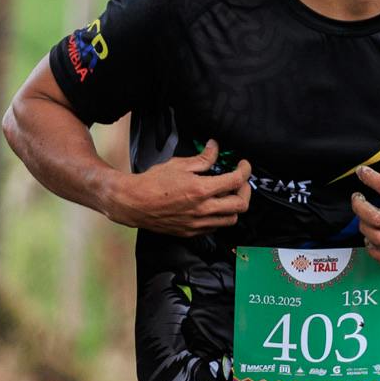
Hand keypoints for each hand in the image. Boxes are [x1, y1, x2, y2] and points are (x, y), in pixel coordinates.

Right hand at [106, 140, 251, 235]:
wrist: (133, 203)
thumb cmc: (152, 183)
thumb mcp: (179, 165)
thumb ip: (202, 158)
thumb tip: (214, 148)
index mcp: (201, 190)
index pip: (235, 181)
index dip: (245, 171)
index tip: (243, 165)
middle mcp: (203, 209)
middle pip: (240, 205)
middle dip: (245, 190)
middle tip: (240, 181)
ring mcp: (198, 224)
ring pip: (231, 220)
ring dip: (235, 206)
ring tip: (228, 195)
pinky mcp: (191, 232)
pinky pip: (216, 227)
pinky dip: (220, 217)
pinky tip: (214, 206)